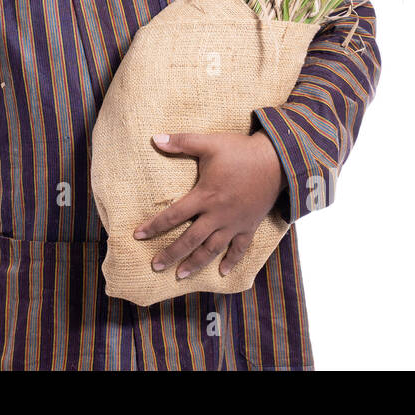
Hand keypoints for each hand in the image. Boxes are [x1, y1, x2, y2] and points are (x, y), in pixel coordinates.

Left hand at [133, 131, 282, 279]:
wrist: (277, 160)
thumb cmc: (241, 151)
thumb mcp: (209, 142)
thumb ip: (181, 142)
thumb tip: (154, 138)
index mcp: (205, 196)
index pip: (174, 215)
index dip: (154, 226)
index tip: (138, 236)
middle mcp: (218, 215)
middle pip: (190, 240)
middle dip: (172, 254)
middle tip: (156, 266)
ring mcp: (234, 223)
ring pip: (212, 249)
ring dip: (196, 263)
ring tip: (181, 275)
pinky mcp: (249, 225)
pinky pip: (240, 248)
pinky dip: (231, 261)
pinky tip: (223, 273)